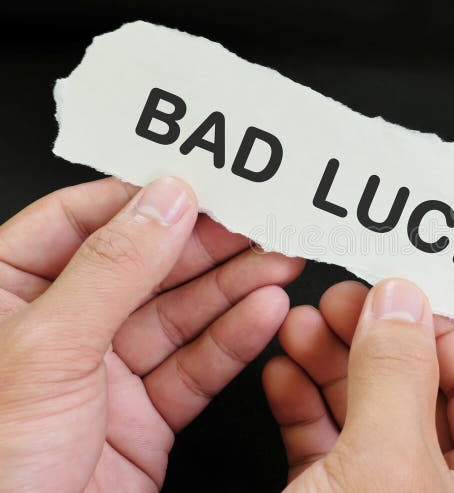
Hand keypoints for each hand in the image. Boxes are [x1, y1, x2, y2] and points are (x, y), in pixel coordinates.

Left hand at [0, 177, 303, 490]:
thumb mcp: (48, 349)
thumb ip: (113, 268)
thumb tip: (164, 203)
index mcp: (7, 296)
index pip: (78, 222)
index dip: (141, 199)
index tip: (198, 184)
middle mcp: (60, 329)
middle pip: (144, 266)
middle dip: (207, 244)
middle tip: (258, 224)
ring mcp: (106, 373)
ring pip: (181, 315)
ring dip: (235, 288)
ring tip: (279, 263)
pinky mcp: (145, 416)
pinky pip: (196, 367)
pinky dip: (235, 341)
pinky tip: (265, 314)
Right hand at [263, 278, 453, 491]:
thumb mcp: (386, 464)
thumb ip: (397, 375)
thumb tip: (401, 301)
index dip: (439, 329)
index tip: (393, 296)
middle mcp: (448, 489)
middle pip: (419, 388)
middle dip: (371, 338)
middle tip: (338, 302)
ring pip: (366, 412)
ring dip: (328, 364)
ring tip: (300, 327)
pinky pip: (326, 443)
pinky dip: (302, 406)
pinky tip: (284, 374)